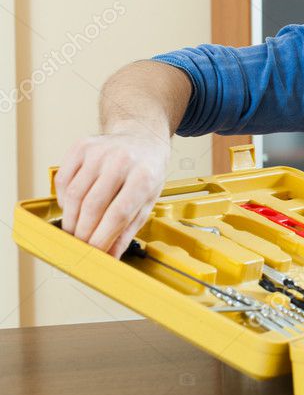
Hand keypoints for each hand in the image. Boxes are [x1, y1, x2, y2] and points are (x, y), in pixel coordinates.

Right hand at [54, 129, 169, 257]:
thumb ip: (128, 229)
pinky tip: (73, 209)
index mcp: (144, 176)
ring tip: (75, 231)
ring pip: (75, 194)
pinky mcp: (80, 148)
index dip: (102, 237)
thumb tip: (110, 256)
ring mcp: (99, 152)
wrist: (141, 138)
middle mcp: (121, 160)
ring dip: (71, 219)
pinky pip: (63, 180)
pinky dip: (64, 200)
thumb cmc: (146, 172)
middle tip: (80, 246)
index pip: (118, 213)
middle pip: (93, 205)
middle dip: (83, 232)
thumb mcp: (147, 201)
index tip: (94, 252)